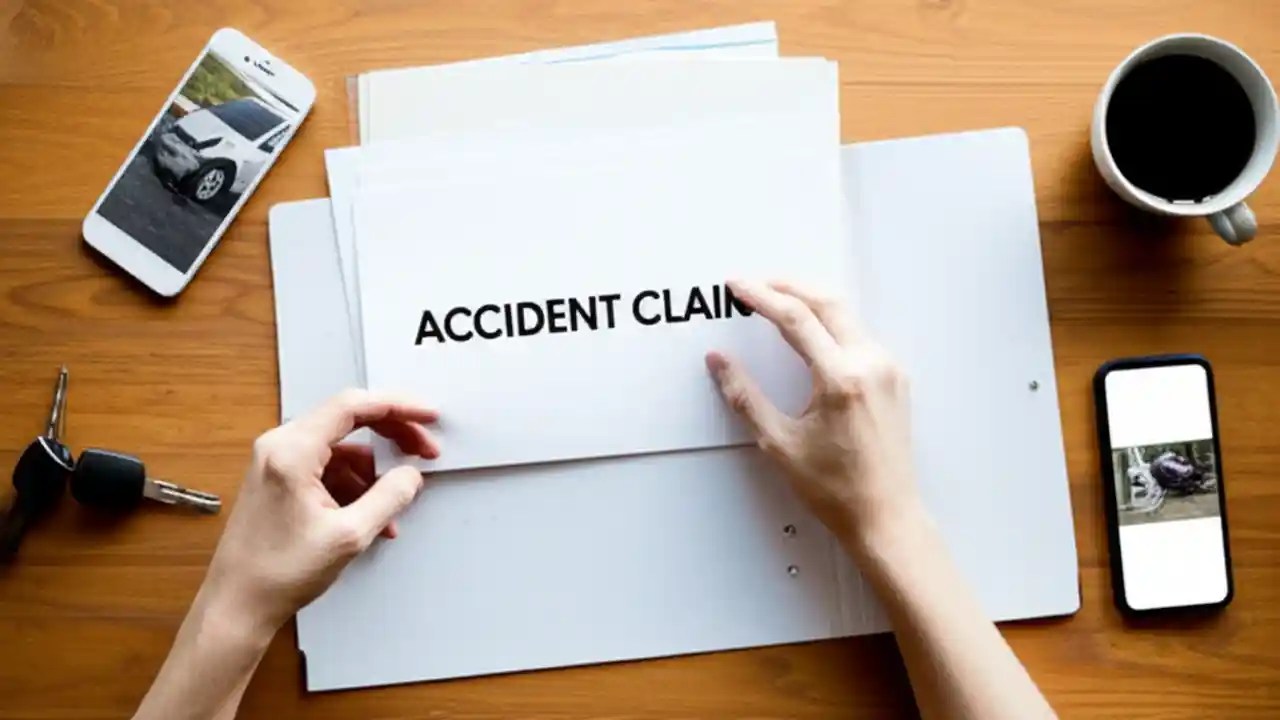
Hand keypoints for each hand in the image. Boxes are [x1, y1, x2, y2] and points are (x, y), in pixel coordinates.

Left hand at [201, 390, 439, 632]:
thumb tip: (411, 475)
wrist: (237, 605)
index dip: (398, 407)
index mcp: (292, 451)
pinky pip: (327, 468)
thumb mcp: (349, 536)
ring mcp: (276, 462)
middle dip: (393, 436)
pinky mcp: (278, 479)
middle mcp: (279, 447)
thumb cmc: (278, 574)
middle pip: (349, 420)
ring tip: (396, 502)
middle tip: (424, 452)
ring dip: (374, 471)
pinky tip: (372, 514)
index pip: (354, 406)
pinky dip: (354, 485)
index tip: (428, 416)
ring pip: (342, 448)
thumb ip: (388, 498)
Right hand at [706, 280, 922, 546]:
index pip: (796, 319)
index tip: (737, 286)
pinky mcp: (895, 378)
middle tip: (756, 284)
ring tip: (779, 302)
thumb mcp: (779, 443)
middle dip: (788, 285)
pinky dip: (832, 323)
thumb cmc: (837, 489)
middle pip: (827, 302)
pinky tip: (814, 332)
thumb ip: (745, 396)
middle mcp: (871, 365)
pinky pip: (860, 335)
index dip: (761, 297)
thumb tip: (719, 361)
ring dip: (811, 301)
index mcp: (842, 379)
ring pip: (847, 314)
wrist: (886, 516)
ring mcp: (888, 369)